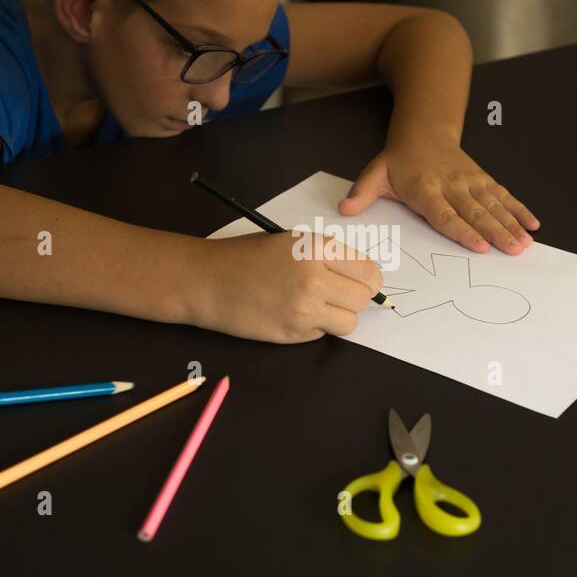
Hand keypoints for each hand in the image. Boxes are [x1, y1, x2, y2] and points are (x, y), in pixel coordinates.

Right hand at [192, 232, 382, 343]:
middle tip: (337, 295)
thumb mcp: (291, 242)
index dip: (368, 279)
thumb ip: (326, 256)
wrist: (208, 281)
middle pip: (363, 298)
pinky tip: (294, 315)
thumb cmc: (246, 257)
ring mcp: (305, 309)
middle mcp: (315, 278)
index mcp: (317, 248)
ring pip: (350, 322)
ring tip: (317, 306)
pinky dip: (316, 328)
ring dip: (339, 317)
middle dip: (354, 299)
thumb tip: (361, 276)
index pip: (368, 271)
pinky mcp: (293, 333)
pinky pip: (323, 334)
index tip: (362, 283)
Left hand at [338, 143, 539, 253]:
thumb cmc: (399, 160)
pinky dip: (520, 208)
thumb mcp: (375, 173)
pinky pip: (504, 195)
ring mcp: (470, 181)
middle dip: (497, 232)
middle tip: (514, 249)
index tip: (480, 246)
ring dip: (512, 224)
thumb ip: (362, 192)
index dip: (463, 231)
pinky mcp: (483, 179)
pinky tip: (533, 223)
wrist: (424, 131)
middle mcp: (452, 185)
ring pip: (494, 205)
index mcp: (426, 189)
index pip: (446, 214)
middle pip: (476, 213)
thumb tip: (344, 208)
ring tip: (527, 242)